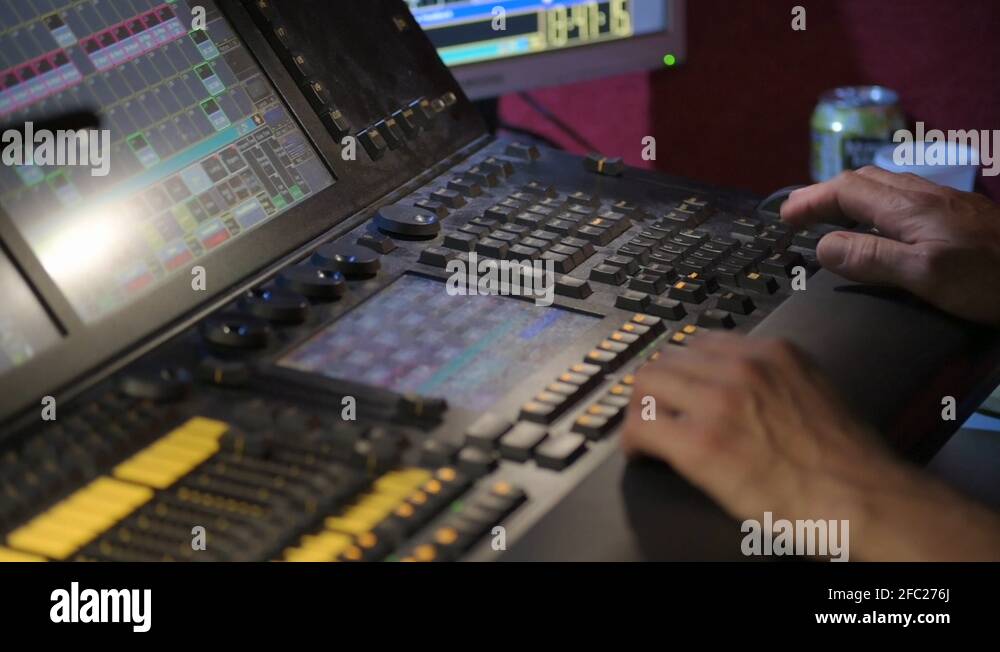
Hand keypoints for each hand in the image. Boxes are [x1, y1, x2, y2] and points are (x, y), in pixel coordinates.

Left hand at [620, 332, 999, 559]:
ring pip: (648, 383)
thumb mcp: (817, 395)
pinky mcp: (702, 441)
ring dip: (641, 407)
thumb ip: (779, 382)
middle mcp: (744, 367)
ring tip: (646, 431)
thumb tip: (749, 394)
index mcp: (774, 354)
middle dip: (659, 385)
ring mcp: (719, 401)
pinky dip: (633, 439)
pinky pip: (641, 425)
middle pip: (669, 357)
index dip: (684, 368)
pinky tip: (641, 454)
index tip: (678, 385)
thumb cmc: (852, 463)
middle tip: (654, 410)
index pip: (703, 343)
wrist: (867, 499)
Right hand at [781, 166, 999, 324]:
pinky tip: (883, 225)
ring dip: (851, 197)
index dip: (810, 201)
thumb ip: (870, 258)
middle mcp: (925, 196)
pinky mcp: (961, 216)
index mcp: (909, 207)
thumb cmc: (991, 279)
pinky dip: (876, 206)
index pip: (845, 190)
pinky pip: (905, 199)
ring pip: (886, 187)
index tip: (784, 217)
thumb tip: (824, 247)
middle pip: (863, 180)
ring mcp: (945, 204)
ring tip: (832, 217)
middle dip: (825, 194)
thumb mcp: (923, 274)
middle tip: (800, 215)